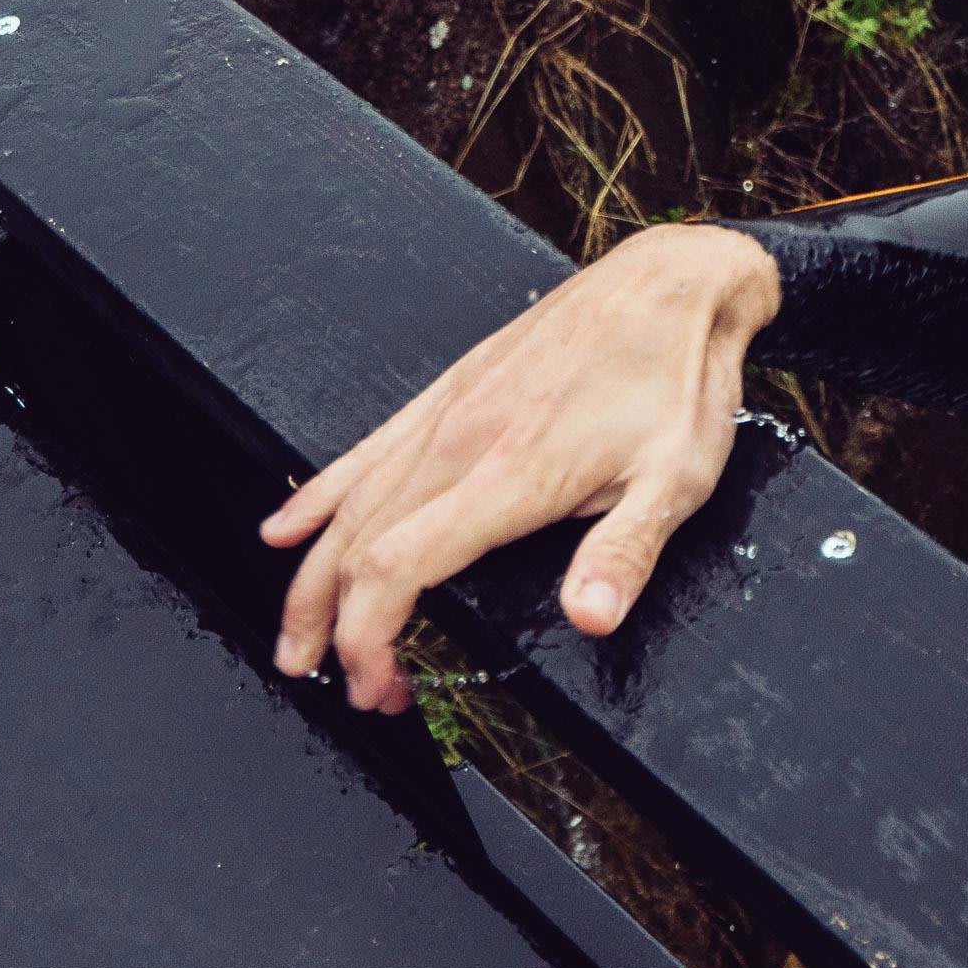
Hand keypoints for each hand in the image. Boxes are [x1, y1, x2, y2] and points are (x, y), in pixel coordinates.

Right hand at [261, 222, 783, 712]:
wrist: (673, 282)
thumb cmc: (678, 379)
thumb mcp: (677, 479)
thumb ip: (624, 554)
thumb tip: (591, 619)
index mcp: (507, 474)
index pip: (396, 568)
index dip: (366, 637)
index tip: (373, 685)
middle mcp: (458, 441)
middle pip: (355, 545)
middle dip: (329, 625)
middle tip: (331, 682)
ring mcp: (446, 412)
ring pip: (348, 502)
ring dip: (313, 576)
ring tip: (297, 635)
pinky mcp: (450, 388)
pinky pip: (365, 450)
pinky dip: (318, 495)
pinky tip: (289, 526)